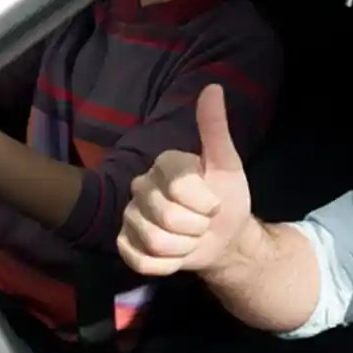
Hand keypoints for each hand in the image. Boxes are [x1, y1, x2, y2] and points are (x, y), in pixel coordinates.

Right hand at [118, 85, 252, 275]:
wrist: (224, 237)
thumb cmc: (225, 197)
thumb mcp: (228, 164)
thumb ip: (215, 129)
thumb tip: (213, 87)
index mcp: (163, 163)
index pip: (181, 188)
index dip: (205, 203)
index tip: (213, 203)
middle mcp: (140, 186)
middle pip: (168, 218)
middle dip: (197, 227)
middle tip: (203, 223)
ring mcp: (129, 216)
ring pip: (156, 242)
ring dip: (184, 247)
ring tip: (191, 237)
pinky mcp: (124, 244)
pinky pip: (142, 261)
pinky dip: (167, 265)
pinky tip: (176, 254)